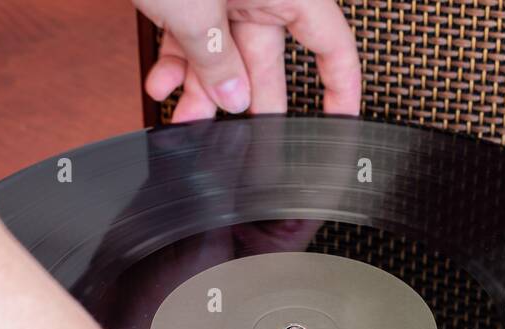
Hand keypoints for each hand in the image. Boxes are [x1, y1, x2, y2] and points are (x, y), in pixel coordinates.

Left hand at [134, 0, 360, 119]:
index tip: (339, 122)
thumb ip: (216, 60)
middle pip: (266, 57)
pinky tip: (162, 84)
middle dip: (246, 99)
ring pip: (222, 52)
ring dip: (201, 88)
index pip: (333, 45)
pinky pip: (190, 35)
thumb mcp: (195, 11)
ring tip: (186, 117)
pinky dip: (175, 62)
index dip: (341, 87)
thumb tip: (233, 98)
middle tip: (246, 141)